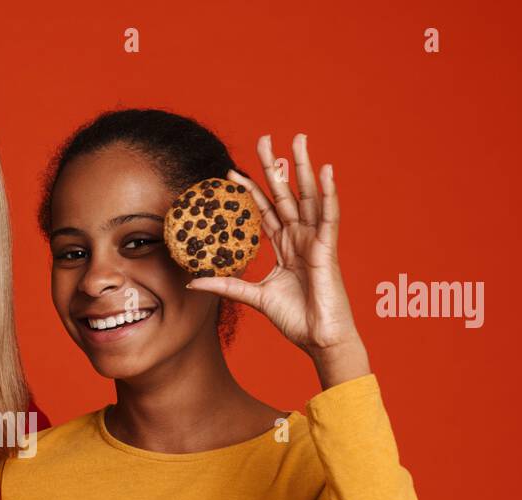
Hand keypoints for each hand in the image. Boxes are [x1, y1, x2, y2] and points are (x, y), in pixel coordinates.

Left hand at [186, 133, 369, 382]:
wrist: (319, 338)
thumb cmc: (294, 318)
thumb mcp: (253, 296)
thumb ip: (226, 285)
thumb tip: (192, 282)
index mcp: (285, 246)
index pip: (265, 211)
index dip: (250, 191)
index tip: (231, 173)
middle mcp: (300, 238)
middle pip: (286, 194)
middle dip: (275, 167)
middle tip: (265, 139)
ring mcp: (315, 240)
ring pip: (309, 196)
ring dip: (303, 168)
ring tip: (298, 140)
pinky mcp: (328, 248)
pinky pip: (329, 216)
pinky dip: (328, 193)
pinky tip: (325, 170)